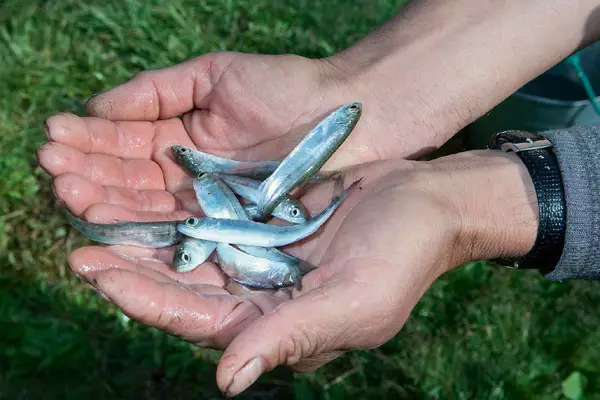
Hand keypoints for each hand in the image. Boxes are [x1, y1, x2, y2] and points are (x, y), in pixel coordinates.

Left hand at [40, 120, 536, 396]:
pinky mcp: (264, 220)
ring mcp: (261, 255)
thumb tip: (227, 381)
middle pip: (184, 287)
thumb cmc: (403, 256)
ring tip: (97, 216)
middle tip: (79, 249)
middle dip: (132, 271)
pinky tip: (147, 192)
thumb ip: (290, 337)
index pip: (200, 319)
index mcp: (278, 324)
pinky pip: (212, 216)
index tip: (100, 277)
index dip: (148, 301)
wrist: (428, 200)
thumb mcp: (355, 303)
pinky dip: (179, 208)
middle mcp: (262, 294)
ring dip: (146, 238)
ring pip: (191, 250)